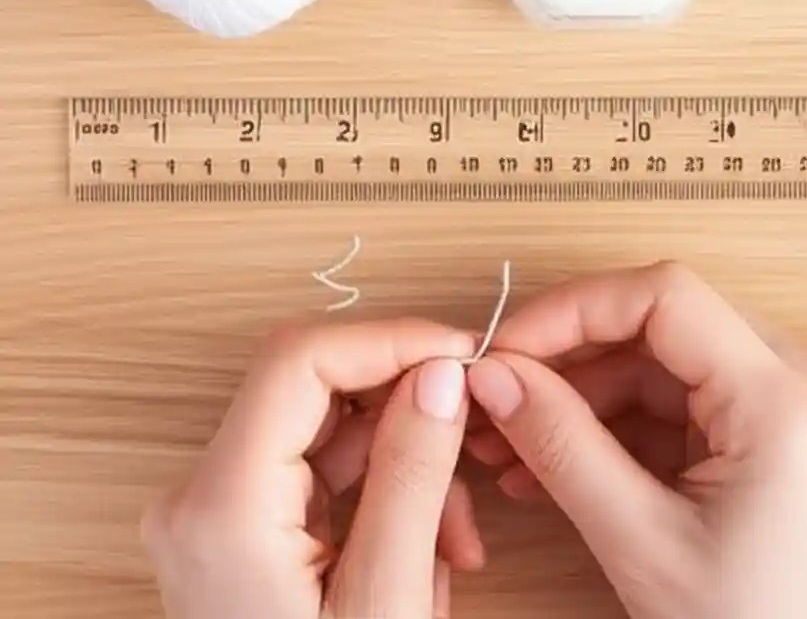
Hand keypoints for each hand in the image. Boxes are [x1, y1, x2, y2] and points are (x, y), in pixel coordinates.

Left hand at [141, 319, 484, 618]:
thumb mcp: (388, 599)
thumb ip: (412, 478)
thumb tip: (441, 374)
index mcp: (221, 508)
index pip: (298, 363)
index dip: (389, 340)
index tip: (463, 354)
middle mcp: (203, 497)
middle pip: (318, 394)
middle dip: (410, 418)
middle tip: (477, 446)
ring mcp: (220, 513)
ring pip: (333, 436)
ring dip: (410, 469)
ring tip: (457, 543)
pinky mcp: (244, 530)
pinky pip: (327, 478)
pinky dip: (387, 500)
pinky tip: (429, 551)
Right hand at [465, 263, 806, 618]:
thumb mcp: (644, 543)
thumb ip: (562, 447)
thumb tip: (495, 377)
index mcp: (791, 400)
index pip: (664, 297)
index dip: (571, 311)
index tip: (506, 347)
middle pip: (666, 330)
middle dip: (573, 366)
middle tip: (497, 402)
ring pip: (675, 369)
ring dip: (593, 402)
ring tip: (515, 450)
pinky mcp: (795, 434)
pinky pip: (698, 406)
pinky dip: (632, 431)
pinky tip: (567, 465)